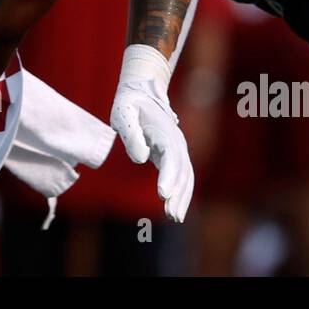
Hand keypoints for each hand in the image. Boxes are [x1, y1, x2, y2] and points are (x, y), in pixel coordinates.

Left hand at [111, 45, 193, 222]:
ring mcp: (178, 149)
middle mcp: (176, 141)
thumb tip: (142, 157)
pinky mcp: (173, 156)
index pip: (170, 157)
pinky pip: (181, 177)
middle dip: (178, 193)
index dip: (168, 176)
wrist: (141, 92)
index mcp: (164, 131)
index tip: (163, 193)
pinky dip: (181, 193)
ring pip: (185, 177)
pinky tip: (175, 210)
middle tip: (171, 214)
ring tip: (175, 217)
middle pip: (182, 170)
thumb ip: (131, 135)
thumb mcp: (123, 113)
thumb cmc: (129, 104)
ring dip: (182, 197)